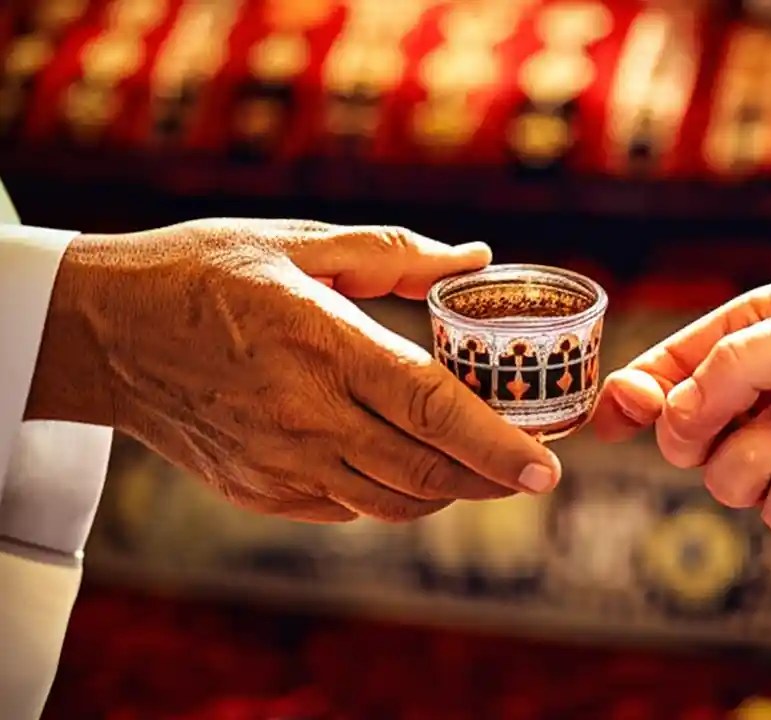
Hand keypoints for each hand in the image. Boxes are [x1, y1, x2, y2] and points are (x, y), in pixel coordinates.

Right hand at [26, 219, 560, 522]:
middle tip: (530, 469)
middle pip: (427, 472)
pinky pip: (347, 510)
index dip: (498, 445)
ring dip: (448, 492)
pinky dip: (390, 495)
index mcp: (323, 345)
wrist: (100, 333)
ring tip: (478, 469)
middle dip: (492, 479)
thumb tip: (474, 256)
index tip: (548, 469)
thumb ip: (394, 253)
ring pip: (394, 504)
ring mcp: (279, 464)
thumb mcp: (297, 242)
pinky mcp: (258, 492)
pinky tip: (402, 464)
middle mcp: (305, 417)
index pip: (431, 408)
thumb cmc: (202, 273)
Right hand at [594, 270, 770, 537]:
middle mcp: (766, 396)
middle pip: (684, 438)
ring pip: (726, 482)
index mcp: (752, 338)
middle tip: (753, 411)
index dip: (635, 396)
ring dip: (762, 458)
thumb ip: (734, 364)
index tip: (617, 420)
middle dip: (700, 433)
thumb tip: (666, 412)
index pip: (670, 371)